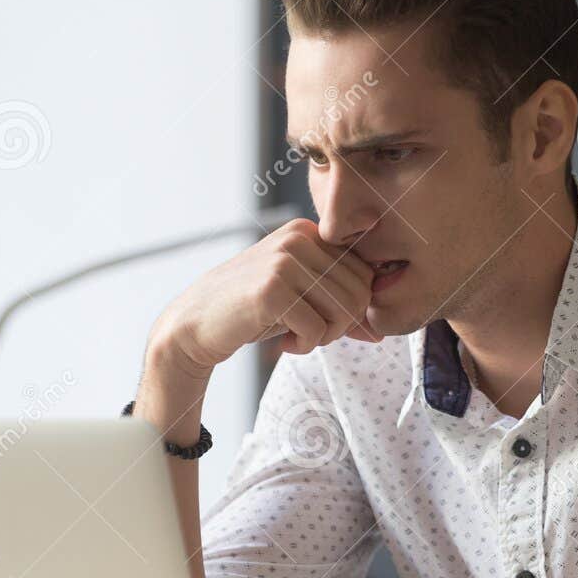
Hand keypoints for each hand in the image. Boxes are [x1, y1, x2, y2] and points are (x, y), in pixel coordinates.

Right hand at [149, 219, 379, 380]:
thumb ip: (341, 308)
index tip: (324, 321)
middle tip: (313, 334)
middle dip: (342, 325)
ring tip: (300, 338)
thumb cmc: (254, 311)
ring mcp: (284, 261)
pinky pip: (317, 328)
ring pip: (343, 310)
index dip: (354, 308)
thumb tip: (380, 332)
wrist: (196, 323)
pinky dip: (306, 345)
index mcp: (308, 232)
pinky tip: (284, 344)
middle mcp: (298, 239)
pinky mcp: (272, 289)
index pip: (364, 273)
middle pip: (358, 293)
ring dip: (326, 337)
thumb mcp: (301, 300)